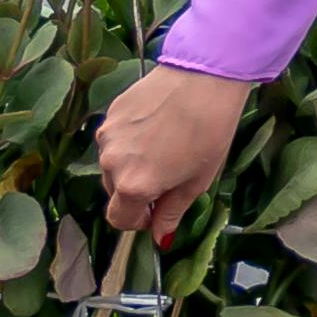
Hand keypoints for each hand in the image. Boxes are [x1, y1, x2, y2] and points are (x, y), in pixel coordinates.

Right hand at [93, 61, 249, 246]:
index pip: (119, 219)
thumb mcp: (196, 181)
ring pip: (113, 164)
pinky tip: (156, 127)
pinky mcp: (109, 114)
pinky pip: (115, 139)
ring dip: (131, 166)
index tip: (157, 212)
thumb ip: (172, 212)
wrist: (204, 78)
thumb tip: (159, 238)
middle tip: (167, 176)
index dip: (138, 221)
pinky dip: (130, 142)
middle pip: (114, 191)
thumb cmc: (209, 133)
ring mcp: (107, 136)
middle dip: (136, 192)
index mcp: (132, 186)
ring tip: (164, 148)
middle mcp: (111, 163)